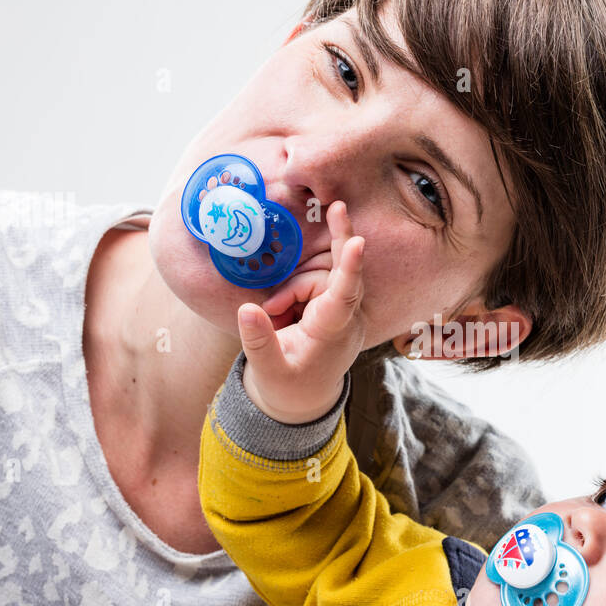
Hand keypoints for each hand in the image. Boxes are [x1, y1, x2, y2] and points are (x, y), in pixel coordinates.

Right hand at [237, 201, 365, 423]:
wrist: (302, 399)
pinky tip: (282, 315)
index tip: (358, 243)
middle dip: (340, 239)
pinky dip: (295, 293)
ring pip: (318, 278)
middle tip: (337, 206)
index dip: (350, 268)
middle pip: (343, 271)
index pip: (344, 297)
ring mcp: (343, 311)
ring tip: (276, 319)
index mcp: (332, 333)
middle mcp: (345, 319)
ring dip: (291, 292)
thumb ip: (258, 341)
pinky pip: (316, 283)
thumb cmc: (287, 386)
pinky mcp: (334, 305)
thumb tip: (247, 310)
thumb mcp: (267, 369)